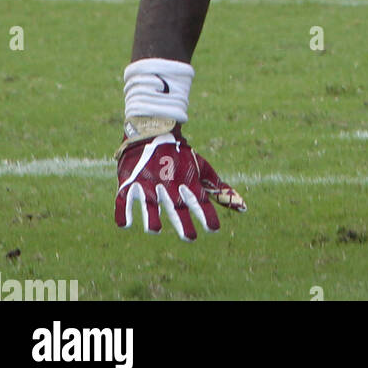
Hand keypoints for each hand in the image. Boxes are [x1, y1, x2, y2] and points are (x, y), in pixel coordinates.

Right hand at [115, 125, 244, 240]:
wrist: (154, 129)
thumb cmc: (181, 156)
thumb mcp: (202, 169)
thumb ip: (220, 190)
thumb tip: (244, 208)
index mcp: (186, 181)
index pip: (199, 201)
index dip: (206, 214)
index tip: (213, 229)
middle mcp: (168, 183)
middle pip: (175, 205)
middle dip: (182, 222)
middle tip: (190, 238)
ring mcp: (148, 183)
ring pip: (149, 203)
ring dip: (151, 217)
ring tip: (154, 230)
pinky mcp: (129, 182)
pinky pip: (124, 199)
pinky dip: (123, 211)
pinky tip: (126, 224)